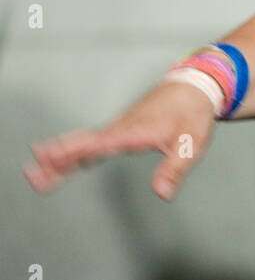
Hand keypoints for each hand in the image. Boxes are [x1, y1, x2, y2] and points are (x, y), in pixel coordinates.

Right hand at [22, 81, 218, 200]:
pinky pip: (93, 140)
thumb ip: (174, 169)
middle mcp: (121, 128)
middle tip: (32, 172)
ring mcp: (120, 127)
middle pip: (83, 144)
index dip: (74, 153)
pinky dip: (75, 150)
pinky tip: (65, 160)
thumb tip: (161, 193)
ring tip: (37, 171)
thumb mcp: (190, 144)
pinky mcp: (123, 129)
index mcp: (133, 131)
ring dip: (60, 155)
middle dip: (57, 157)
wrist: (196, 86)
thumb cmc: (192, 114)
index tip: (50, 160)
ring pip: (84, 142)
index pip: (98, 145)